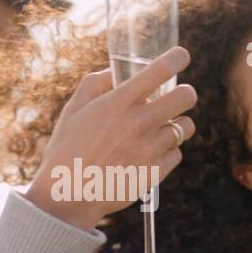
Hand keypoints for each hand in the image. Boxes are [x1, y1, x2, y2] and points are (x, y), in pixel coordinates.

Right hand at [24, 47, 197, 230]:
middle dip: (185, 93)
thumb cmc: (66, 150)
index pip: (158, 71)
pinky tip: (153, 153)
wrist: (66, 196)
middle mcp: (137, 123)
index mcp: (117, 103)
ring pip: (185, 127)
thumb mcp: (73, 110)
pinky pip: (176, 154)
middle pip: (185, 97)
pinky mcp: (155, 172)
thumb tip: (114, 71)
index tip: (181, 56)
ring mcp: (149, 149)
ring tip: (165, 128)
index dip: (176, 58)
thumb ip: (94, 84)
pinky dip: (168, 152)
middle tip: (179, 96)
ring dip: (178, 124)